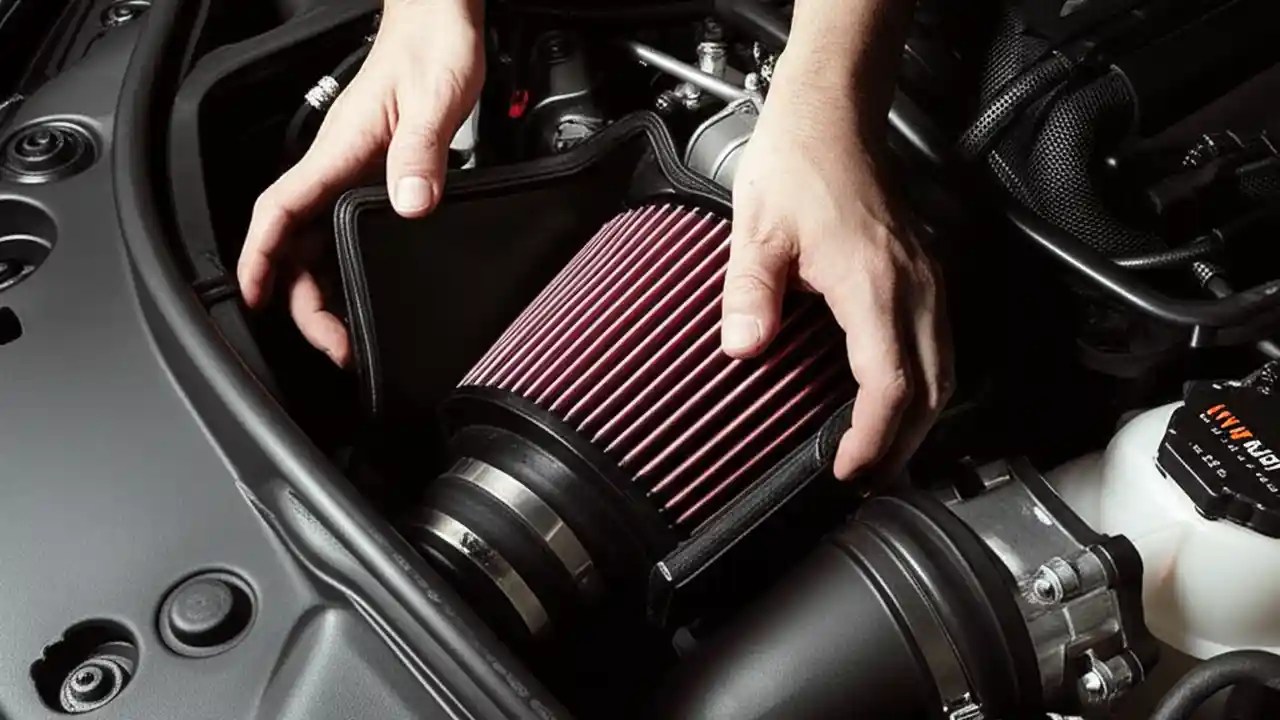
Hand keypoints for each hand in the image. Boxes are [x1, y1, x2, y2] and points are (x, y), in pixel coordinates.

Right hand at [237, 0, 483, 365]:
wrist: (442, 22)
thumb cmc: (432, 49)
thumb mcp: (433, 102)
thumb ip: (420, 154)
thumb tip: (411, 204)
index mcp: (337, 152)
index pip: (280, 211)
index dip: (260, 258)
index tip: (252, 298)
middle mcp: (337, 166)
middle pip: (297, 245)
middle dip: (303, 301)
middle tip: (335, 346)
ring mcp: (354, 172)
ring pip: (320, 244)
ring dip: (327, 291)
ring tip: (351, 335)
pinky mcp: (377, 174)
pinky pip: (347, 229)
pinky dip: (349, 267)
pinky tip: (367, 290)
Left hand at [722, 76, 952, 480]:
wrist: (833, 116)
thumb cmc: (797, 164)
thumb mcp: (756, 231)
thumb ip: (750, 294)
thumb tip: (744, 350)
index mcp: (874, 284)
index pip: (889, 385)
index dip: (873, 438)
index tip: (847, 470)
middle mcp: (915, 287)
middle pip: (929, 390)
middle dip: (902, 445)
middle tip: (865, 481)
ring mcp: (927, 280)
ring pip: (942, 371)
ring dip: (917, 421)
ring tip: (881, 456)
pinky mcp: (924, 273)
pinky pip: (937, 345)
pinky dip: (922, 386)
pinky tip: (895, 401)